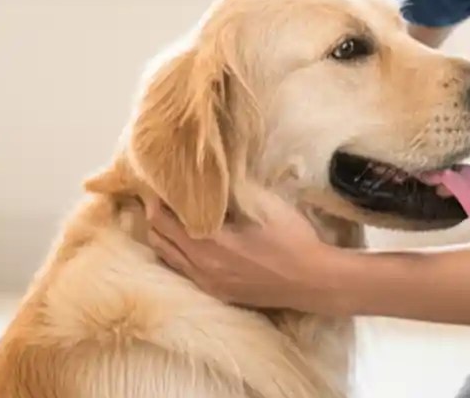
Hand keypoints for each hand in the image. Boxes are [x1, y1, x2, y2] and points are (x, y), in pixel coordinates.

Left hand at [143, 192, 345, 313]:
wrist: (313, 280)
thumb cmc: (292, 238)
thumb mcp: (264, 204)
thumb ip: (232, 190)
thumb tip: (210, 176)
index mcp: (210, 243)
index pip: (164, 218)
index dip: (157, 198)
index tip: (159, 181)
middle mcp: (201, 266)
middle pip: (159, 238)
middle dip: (156, 214)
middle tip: (162, 195)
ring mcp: (208, 283)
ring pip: (167, 257)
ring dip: (164, 235)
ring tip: (170, 215)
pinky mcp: (218, 293)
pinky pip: (183, 271)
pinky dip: (176, 253)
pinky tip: (188, 240)